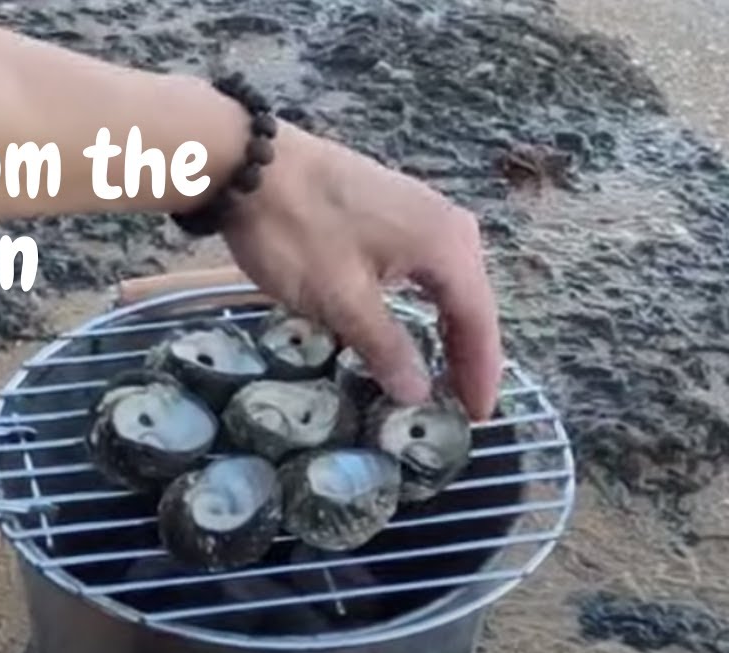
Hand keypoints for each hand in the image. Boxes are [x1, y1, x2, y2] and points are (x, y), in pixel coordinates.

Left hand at [221, 123, 502, 419]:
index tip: (477, 415)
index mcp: (447, 246)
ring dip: (449, 327)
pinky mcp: (392, 205)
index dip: (479, 372)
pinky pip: (426, 264)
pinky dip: (427, 300)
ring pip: (449, 282)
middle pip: (470, 300)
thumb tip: (418, 392)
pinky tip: (415, 321)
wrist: (249, 161)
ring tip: (445, 372)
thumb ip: (385, 348)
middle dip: (469, 353)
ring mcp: (421, 208)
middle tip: (463, 405)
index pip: (478, 321)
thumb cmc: (297, 230)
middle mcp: (447, 223)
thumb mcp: (341, 301)